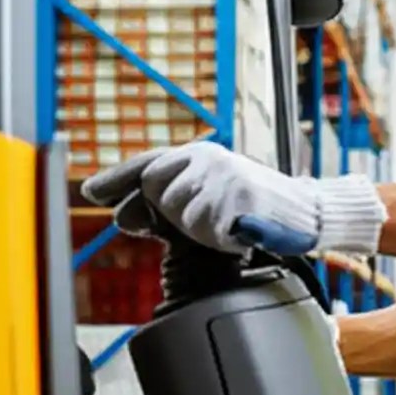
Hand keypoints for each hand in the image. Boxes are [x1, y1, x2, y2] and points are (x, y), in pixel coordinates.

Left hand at [81, 141, 386, 255]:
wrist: (307, 212)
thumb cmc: (255, 207)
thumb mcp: (208, 196)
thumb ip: (165, 202)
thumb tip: (121, 214)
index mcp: (200, 154)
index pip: (147, 165)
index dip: (115, 178)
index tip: (88, 192)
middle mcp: (208, 158)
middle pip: (156, 190)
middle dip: (166, 213)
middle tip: (196, 221)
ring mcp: (222, 177)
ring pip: (180, 215)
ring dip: (198, 230)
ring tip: (226, 225)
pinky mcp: (237, 199)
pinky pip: (206, 231)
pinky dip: (220, 239)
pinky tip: (237, 233)